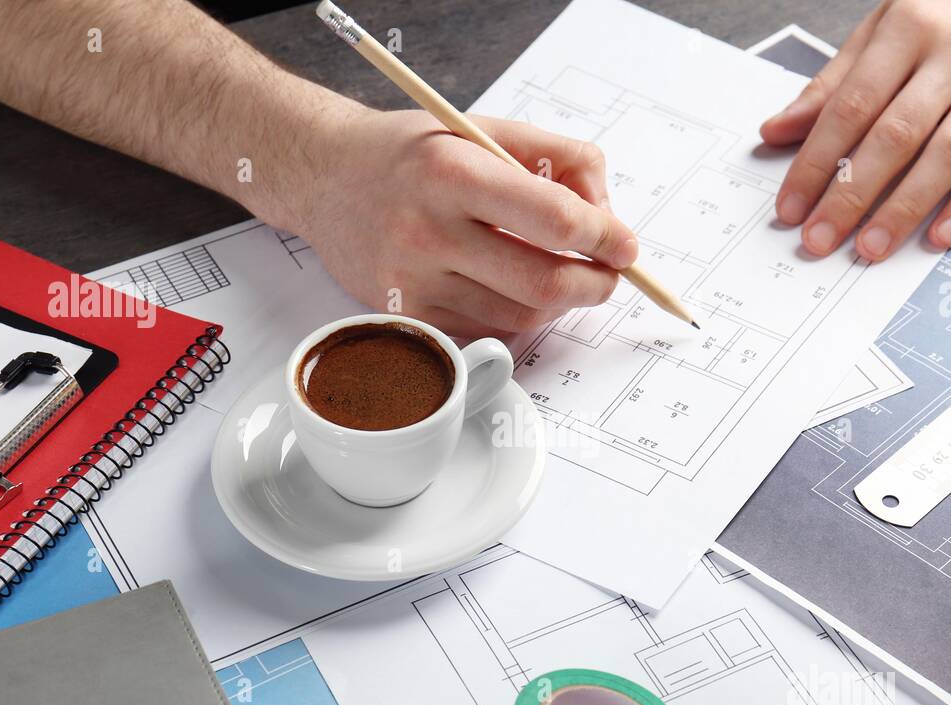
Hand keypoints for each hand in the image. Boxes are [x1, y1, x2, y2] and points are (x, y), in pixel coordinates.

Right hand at [288, 108, 636, 338]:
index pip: (553, 219)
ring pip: (521, 316)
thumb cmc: (411, 154)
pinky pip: (487, 330)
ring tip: (560, 274)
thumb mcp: (483, 128)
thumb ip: (558, 158)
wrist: (325, 179)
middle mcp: (427, 229)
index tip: (625, 246)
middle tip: (608, 274)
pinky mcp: (407, 316)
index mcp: (451, 172)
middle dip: (594, 284)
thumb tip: (607, 216)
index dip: (604, 238)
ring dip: (558, 303)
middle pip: (543, 283)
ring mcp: (413, 281)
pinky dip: (516, 314)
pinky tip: (510, 285)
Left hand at [761, 0, 950, 260]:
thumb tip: (774, 134)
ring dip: (907, 207)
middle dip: (852, 195)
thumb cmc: (945, 11)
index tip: (791, 208)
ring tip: (871, 248)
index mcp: (908, 28)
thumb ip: (831, 85)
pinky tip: (939, 236)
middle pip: (897, 135)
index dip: (816, 162)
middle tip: (820, 239)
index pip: (852, 106)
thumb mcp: (881, 31)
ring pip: (950, 153)